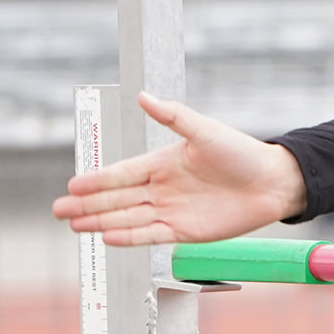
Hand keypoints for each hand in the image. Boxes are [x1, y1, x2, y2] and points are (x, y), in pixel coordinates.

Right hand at [52, 92, 309, 246]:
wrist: (274, 182)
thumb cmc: (242, 153)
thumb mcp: (206, 131)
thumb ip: (174, 116)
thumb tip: (143, 96)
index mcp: (163, 163)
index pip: (122, 173)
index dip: (97, 180)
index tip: (72, 185)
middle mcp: (163, 188)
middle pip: (117, 198)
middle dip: (87, 205)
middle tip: (59, 210)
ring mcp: (173, 210)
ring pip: (128, 218)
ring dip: (101, 222)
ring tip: (75, 226)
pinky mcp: (186, 231)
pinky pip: (152, 234)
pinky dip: (130, 237)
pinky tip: (108, 237)